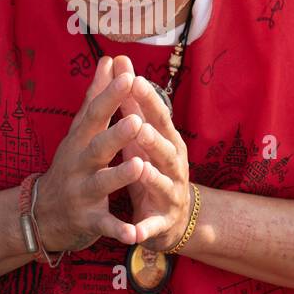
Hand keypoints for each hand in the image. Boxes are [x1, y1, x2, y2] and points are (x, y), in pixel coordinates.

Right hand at [34, 56, 144, 251]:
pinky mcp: (87, 221)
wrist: (41, 215)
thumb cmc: (70, 165)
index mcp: (80, 141)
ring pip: (101, 184)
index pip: (95, 114)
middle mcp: (78, 165)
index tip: (128, 76)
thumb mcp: (80, 131)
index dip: (110, 96)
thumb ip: (96, 97)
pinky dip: (119, 231)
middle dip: (115, 135)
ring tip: (139, 167)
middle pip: (97, 147)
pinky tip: (135, 234)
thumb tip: (109, 60)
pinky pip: (104, 226)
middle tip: (136, 121)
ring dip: (119, 177)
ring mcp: (81, 193)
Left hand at [112, 57, 191, 250]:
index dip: (148, 100)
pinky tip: (132, 232)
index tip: (134, 81)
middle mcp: (173, 166)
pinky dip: (142, 229)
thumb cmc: (152, 166)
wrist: (171, 216)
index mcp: (167, 142)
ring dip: (151, 177)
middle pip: (164, 149)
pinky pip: (151, 226)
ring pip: (160, 184)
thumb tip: (121, 61)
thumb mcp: (142, 133)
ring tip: (139, 168)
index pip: (158, 117)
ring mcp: (169, 194)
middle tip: (138, 124)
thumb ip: (131, 101)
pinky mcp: (160, 221)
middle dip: (152, 137)